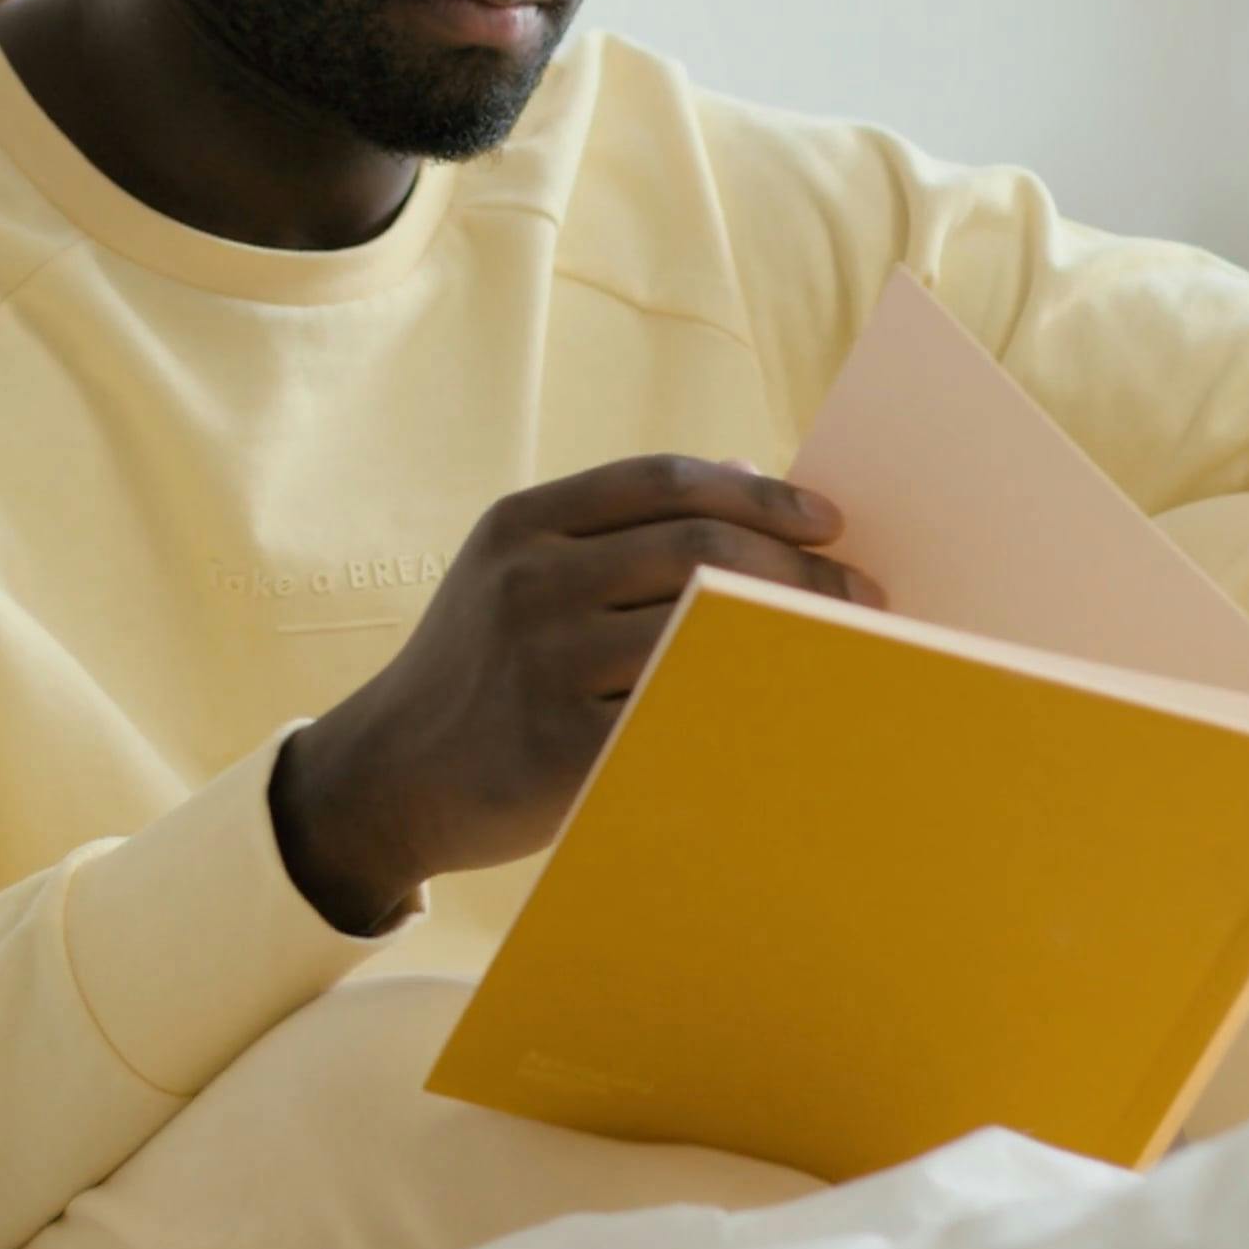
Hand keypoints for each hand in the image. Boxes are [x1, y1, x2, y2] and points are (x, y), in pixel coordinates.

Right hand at [268, 454, 884, 932]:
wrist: (386, 777)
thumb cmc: (480, 671)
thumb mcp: (515, 571)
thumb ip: (613, 524)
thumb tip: (743, 471)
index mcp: (521, 524)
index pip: (664, 484)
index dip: (759, 495)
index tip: (828, 521)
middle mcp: (528, 583)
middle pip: (697, 549)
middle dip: (799, 569)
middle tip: (862, 594)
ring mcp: (541, 665)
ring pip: (702, 630)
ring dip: (792, 635)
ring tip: (846, 647)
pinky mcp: (558, 749)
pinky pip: (681, 714)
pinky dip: (747, 705)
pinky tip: (791, 708)